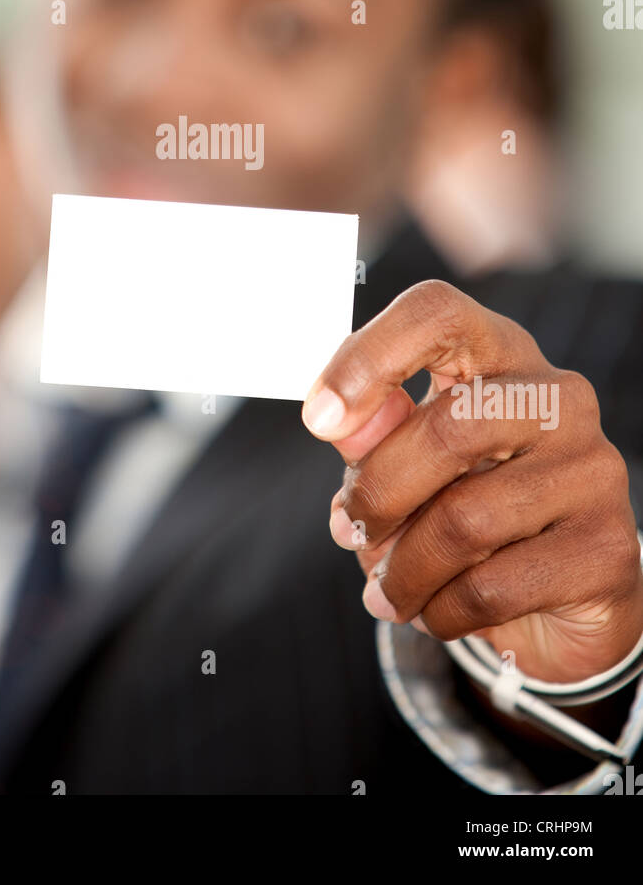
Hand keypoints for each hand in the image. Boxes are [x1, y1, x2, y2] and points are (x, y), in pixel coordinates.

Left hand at [301, 280, 642, 682]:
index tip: (318, 419)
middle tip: (349, 529)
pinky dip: (442, 610)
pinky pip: (492, 586)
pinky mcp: (606, 547)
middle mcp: (558, 397)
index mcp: (500, 355)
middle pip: (446, 427)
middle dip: (378, 493)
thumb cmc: (471, 506)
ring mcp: (591, 469)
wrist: (559, 596)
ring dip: (402, 569)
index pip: (438, 314)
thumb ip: (375, 435)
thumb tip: (338, 423)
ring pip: (465, 519)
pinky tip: (435, 611)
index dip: (369, 357)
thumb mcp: (412, 463)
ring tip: (384, 591)